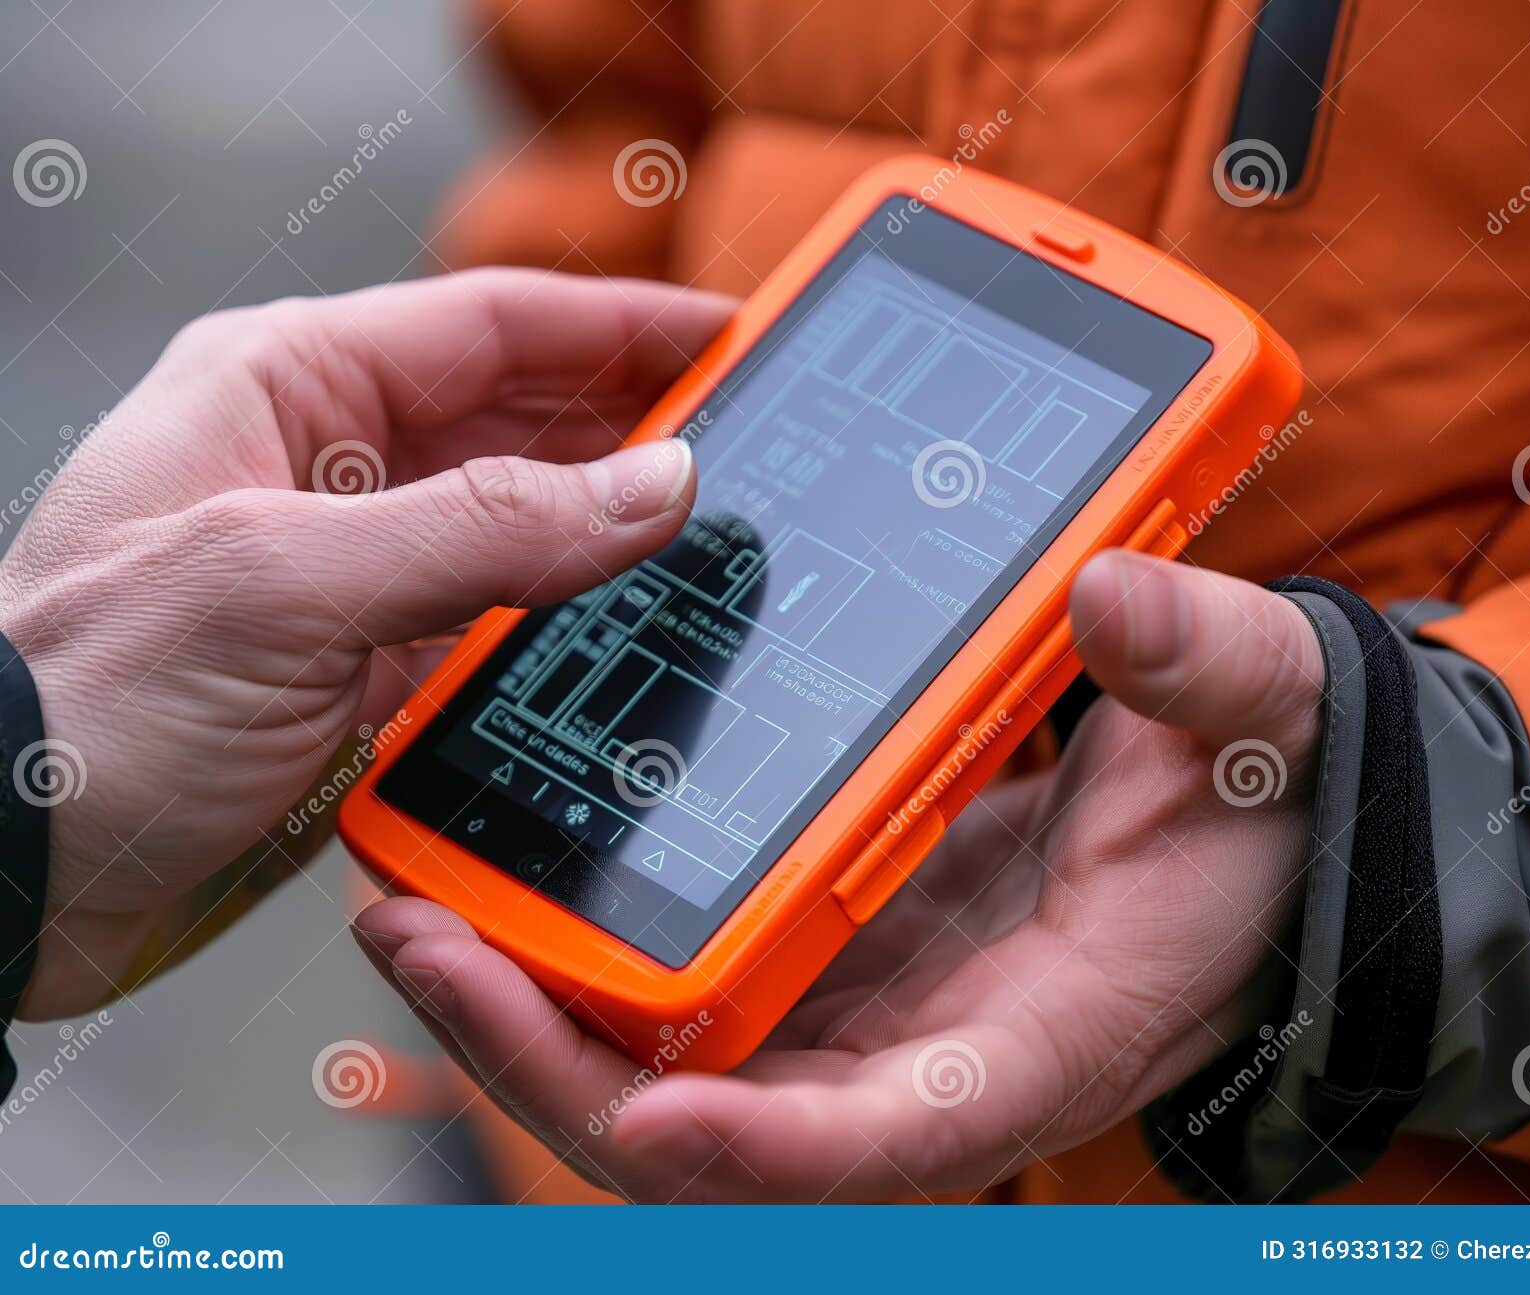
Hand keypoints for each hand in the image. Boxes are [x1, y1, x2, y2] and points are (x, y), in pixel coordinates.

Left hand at [1, 269, 730, 1016]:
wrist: (1, 873)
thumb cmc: (80, 705)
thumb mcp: (286, 586)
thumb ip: (486, 531)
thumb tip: (655, 486)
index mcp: (287, 390)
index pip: (492, 326)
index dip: (624, 328)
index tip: (736, 341)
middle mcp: (329, 469)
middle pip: (523, 424)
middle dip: (638, 433)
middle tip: (761, 453)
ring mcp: (356, 573)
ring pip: (523, 531)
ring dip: (615, 539)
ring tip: (725, 544)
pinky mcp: (369, 668)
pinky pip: (501, 628)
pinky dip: (573, 632)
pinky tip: (641, 641)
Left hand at [353, 549, 1325, 1201]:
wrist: (1241, 816)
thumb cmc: (1260, 802)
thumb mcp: (1256, 718)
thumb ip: (1206, 667)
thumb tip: (1116, 597)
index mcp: (1035, 1033)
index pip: (893, 1134)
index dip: (773, 1150)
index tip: (654, 1119)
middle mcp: (924, 1049)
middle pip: (720, 1121)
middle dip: (564, 1061)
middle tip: (432, 948)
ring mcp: (864, 1005)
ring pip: (674, 1059)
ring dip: (538, 1002)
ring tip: (416, 901)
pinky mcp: (835, 946)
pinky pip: (690, 975)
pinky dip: (590, 941)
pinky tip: (507, 856)